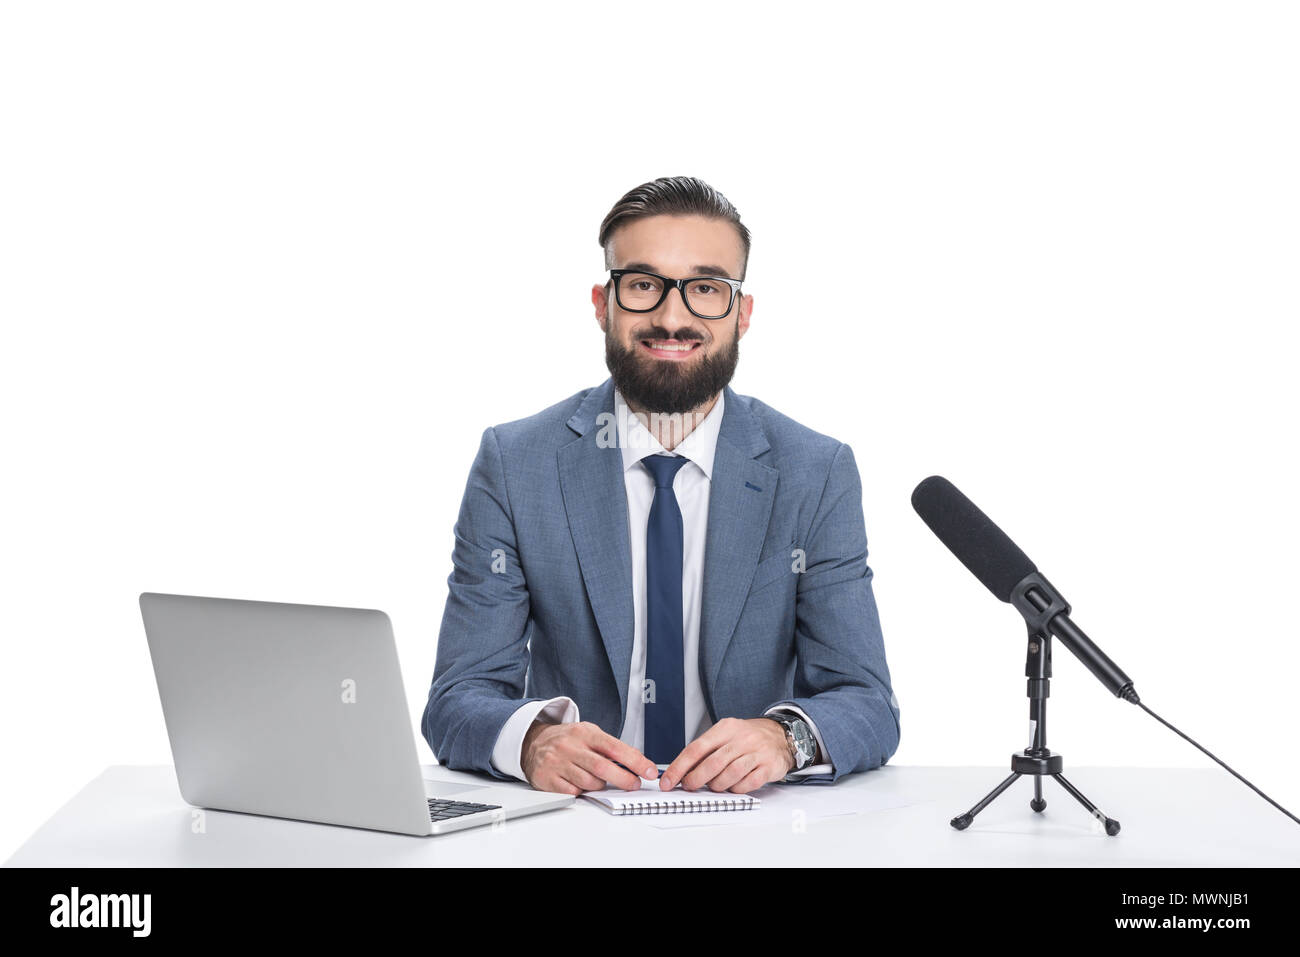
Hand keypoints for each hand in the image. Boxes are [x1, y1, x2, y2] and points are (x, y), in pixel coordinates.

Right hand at [521, 720, 658, 794]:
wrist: (533, 742)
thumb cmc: (568, 740)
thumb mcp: (589, 733)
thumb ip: (610, 746)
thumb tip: (637, 762)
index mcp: (584, 733)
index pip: (615, 748)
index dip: (635, 761)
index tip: (649, 771)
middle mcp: (570, 746)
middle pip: (603, 768)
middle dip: (624, 779)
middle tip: (635, 784)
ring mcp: (557, 763)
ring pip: (589, 783)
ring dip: (600, 786)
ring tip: (599, 780)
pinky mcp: (547, 779)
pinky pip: (573, 792)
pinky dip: (581, 791)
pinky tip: (580, 783)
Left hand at [660, 717, 793, 793]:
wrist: (780, 736)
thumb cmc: (747, 738)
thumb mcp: (725, 735)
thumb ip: (706, 751)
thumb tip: (680, 772)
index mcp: (725, 728)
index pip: (696, 748)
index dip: (679, 767)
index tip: (667, 781)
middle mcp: (741, 738)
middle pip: (712, 763)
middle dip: (696, 779)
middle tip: (689, 786)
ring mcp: (756, 752)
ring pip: (730, 774)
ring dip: (717, 785)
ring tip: (714, 787)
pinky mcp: (768, 766)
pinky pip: (748, 782)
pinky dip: (737, 788)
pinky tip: (734, 786)